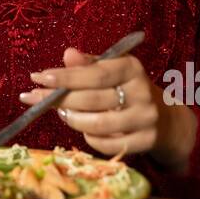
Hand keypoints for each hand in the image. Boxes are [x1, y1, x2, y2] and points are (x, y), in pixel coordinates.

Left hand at [19, 47, 197, 170]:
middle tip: (34, 98)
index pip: (95, 74)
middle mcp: (142, 92)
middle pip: (92, 100)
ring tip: (62, 113)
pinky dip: (89, 138)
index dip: (66, 77)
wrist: (165, 119)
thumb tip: (68, 54)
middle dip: (59, 99)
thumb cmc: (128, 90)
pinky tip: (83, 129)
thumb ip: (89, 64)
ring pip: (97, 124)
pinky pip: (106, 144)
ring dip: (73, 120)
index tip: (38, 77)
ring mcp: (145, 119)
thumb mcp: (112, 70)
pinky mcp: (145, 141)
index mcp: (132, 68)